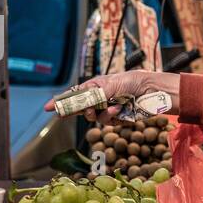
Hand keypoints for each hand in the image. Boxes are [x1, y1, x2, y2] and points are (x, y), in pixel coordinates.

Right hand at [44, 71, 181, 122]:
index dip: (61, 102)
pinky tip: (121, 109)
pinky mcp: (117, 118)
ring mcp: (108, 108)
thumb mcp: (112, 84)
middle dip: (79, 110)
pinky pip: (107, 121)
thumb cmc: (133, 82)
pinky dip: (112, 116)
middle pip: (80, 108)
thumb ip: (95, 95)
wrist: (153, 92)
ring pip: (94, 117)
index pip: (74, 95)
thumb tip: (83, 104)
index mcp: (96, 86)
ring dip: (101, 112)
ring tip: (114, 105)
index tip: (48, 108)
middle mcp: (99, 98)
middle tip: (81, 111)